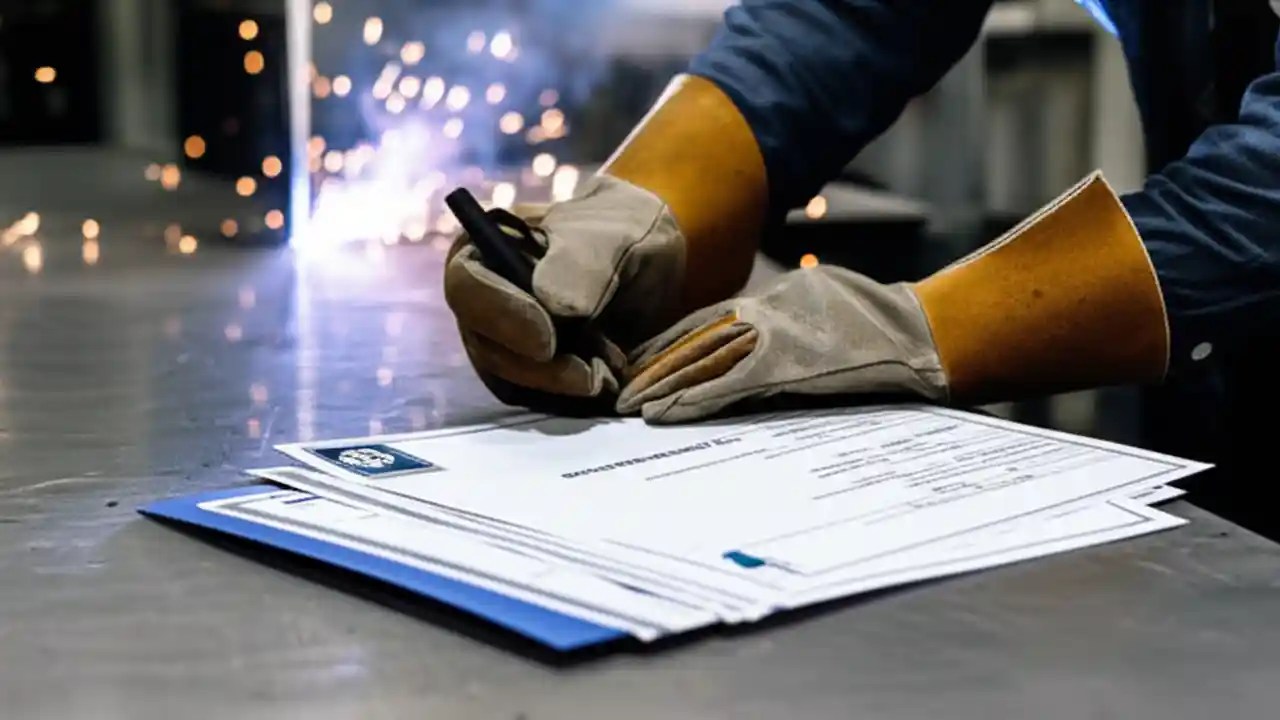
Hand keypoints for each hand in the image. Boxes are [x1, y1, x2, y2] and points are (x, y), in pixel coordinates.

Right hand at [444, 174, 684, 408]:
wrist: (659, 268)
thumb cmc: (629, 235)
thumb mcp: (620, 233)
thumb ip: (584, 260)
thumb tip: (548, 299)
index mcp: (488, 247)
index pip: (467, 286)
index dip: (500, 315)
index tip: (547, 340)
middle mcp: (485, 299)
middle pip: (485, 345)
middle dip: (539, 366)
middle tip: (592, 372)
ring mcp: (505, 341)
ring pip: (510, 380)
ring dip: (561, 384)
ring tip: (611, 369)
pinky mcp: (530, 375)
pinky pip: (536, 398)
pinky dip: (571, 397)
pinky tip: (608, 380)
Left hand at [618, 172, 1172, 424]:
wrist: (924, 334)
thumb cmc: (883, 326)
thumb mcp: (823, 311)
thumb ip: (786, 325)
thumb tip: (753, 342)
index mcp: (774, 300)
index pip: (705, 323)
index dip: (665, 344)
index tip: (633, 362)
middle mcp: (766, 313)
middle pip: (694, 340)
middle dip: (652, 367)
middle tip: (617, 392)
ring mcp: (775, 338)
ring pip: (702, 360)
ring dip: (661, 385)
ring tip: (629, 407)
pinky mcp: (787, 367)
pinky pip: (728, 385)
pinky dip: (693, 400)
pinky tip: (664, 414)